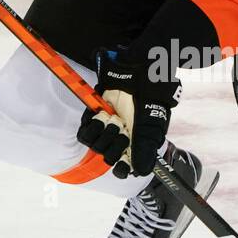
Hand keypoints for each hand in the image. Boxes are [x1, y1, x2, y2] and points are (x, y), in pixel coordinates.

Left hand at [77, 49, 180, 177]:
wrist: (138, 66)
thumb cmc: (150, 93)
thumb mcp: (151, 120)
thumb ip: (145, 145)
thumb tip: (142, 171)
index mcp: (140, 141)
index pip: (127, 166)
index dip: (123, 168)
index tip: (122, 166)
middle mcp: (123, 137)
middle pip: (110, 157)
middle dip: (114, 146)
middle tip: (123, 130)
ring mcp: (108, 126)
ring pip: (96, 145)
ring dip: (102, 135)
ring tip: (113, 120)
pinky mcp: (96, 115)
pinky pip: (85, 131)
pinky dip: (91, 126)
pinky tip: (101, 116)